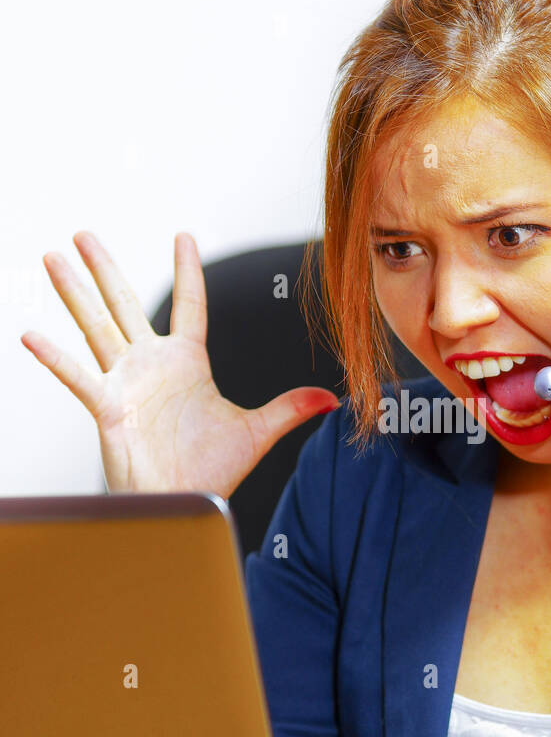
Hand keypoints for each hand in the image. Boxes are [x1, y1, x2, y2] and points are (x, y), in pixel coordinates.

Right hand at [21, 231, 340, 494]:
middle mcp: (152, 365)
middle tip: (84, 234)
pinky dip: (55, 358)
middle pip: (124, 304)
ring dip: (74, 293)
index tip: (182, 234)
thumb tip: (334, 400)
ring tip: (52, 258)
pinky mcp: (107, 407)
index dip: (187, 270)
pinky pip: (79, 377)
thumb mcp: (257, 432)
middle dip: (104, 269)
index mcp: (188, 362)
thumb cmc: (213, 470)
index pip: (190, 305)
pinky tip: (31, 334)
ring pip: (96, 326)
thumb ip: (290, 409)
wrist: (185, 501)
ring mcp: (126, 382)